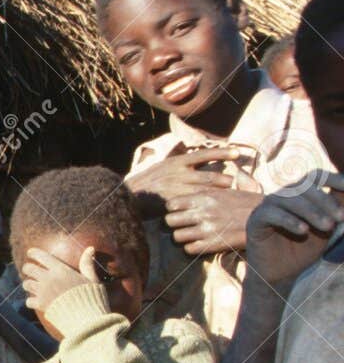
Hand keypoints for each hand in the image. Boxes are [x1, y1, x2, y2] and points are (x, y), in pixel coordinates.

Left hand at [21, 246, 99, 317]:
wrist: (86, 317)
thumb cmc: (91, 296)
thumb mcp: (91, 278)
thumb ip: (87, 264)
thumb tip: (90, 248)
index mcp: (60, 270)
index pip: (41, 256)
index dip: (33, 253)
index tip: (30, 253)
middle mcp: (48, 279)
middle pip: (28, 268)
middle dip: (28, 268)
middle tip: (31, 270)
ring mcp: (42, 292)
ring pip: (26, 284)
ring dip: (29, 284)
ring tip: (34, 286)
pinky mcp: (40, 304)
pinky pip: (28, 300)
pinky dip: (31, 301)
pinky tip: (37, 301)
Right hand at [124, 146, 248, 215]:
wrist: (126, 194)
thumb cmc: (146, 181)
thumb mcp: (162, 166)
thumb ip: (178, 163)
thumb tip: (193, 156)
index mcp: (176, 161)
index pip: (203, 154)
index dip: (221, 153)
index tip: (237, 153)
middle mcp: (178, 172)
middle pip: (209, 175)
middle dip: (224, 180)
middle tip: (235, 183)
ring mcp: (175, 188)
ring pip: (203, 191)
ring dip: (217, 194)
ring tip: (229, 196)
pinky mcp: (172, 201)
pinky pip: (192, 204)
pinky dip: (203, 206)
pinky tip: (212, 209)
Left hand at [162, 188, 264, 254]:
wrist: (268, 218)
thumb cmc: (250, 203)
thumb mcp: (230, 189)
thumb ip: (213, 186)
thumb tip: (214, 178)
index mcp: (205, 197)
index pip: (171, 204)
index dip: (173, 209)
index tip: (180, 211)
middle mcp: (202, 213)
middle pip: (170, 221)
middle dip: (174, 223)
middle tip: (183, 224)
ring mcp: (207, 230)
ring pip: (177, 236)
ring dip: (183, 237)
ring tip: (191, 235)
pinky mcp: (213, 244)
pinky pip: (189, 249)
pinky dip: (192, 248)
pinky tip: (200, 243)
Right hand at [243, 180, 343, 285]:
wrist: (280, 273)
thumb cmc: (303, 248)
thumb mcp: (327, 228)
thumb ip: (337, 210)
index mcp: (300, 194)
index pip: (316, 177)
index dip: (332, 179)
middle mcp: (284, 195)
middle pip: (304, 186)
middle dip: (325, 201)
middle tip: (340, 219)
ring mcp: (268, 206)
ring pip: (290, 199)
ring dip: (312, 212)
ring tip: (327, 227)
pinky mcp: (256, 219)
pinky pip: (272, 214)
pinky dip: (289, 220)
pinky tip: (303, 231)